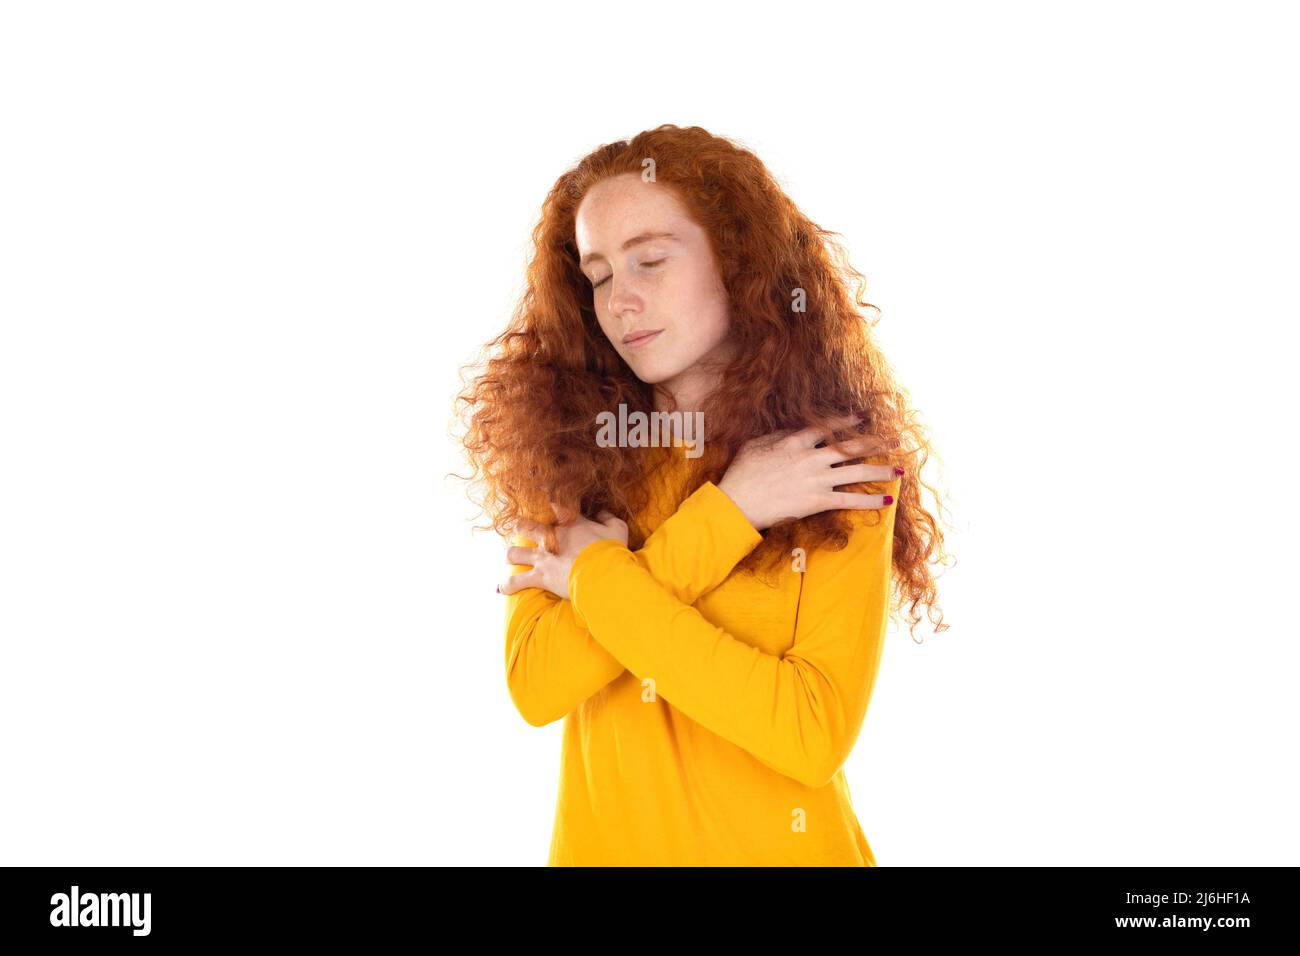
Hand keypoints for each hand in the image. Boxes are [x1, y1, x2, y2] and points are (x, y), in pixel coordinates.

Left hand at [499, 501, 629, 599]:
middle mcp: (552, 537)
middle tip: (519, 527)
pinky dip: (509, 585)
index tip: (539, 488)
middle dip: (520, 526)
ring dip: (512, 555)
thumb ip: (608, 517)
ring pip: (515, 553)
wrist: (603, 574)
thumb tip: (601, 511)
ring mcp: (543, 557)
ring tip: (511, 558)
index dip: (546, 494)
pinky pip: (517, 581)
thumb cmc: (612, 552)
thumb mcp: (617, 529)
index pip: (555, 503)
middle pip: (526, 526)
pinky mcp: (540, 576)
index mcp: (570, 524)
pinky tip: (503, 588)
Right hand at [716, 413, 900, 530]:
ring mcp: (817, 479)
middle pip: (851, 447)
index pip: (828, 427)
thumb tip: (796, 430)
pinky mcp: (818, 501)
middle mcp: (812, 457)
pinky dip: (870, 500)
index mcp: (796, 441)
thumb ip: (779, 435)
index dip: (848, 421)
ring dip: (881, 470)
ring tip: (900, 469)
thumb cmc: (742, 473)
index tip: (864, 417)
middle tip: (896, 440)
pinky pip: (850, 499)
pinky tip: (888, 499)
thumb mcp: (757, 445)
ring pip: (857, 471)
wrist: (737, 503)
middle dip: (876, 442)